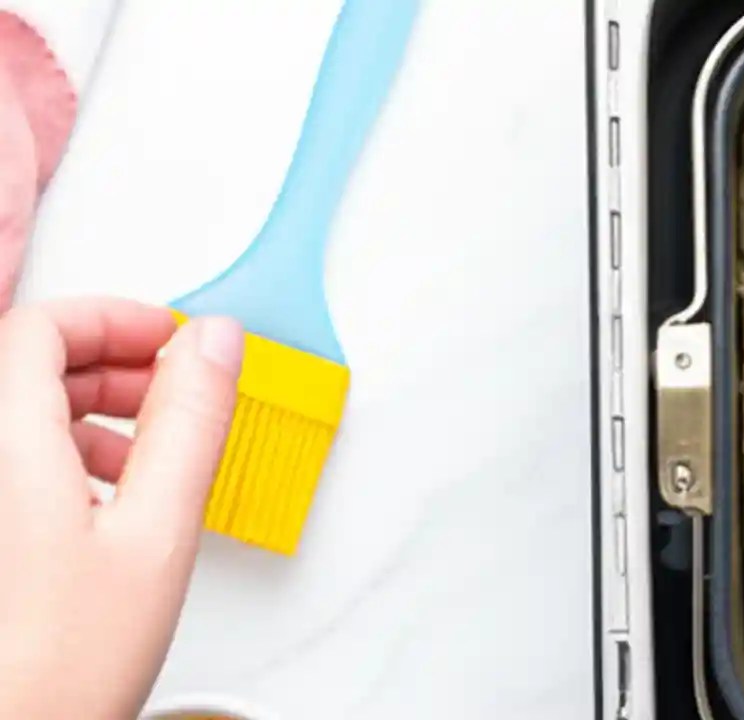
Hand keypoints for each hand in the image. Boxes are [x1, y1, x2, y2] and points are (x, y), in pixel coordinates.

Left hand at [0, 297, 242, 718]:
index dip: (114, 319)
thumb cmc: (55, 670)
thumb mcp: (155, 534)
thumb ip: (190, 423)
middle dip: (104, 360)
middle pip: (23, 359)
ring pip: (15, 408)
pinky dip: (57, 453)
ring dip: (83, 409)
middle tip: (169, 384)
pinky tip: (102, 497)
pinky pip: (10, 456)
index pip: (42, 326)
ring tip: (147, 454)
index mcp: (1, 442)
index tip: (169, 338)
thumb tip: (214, 344)